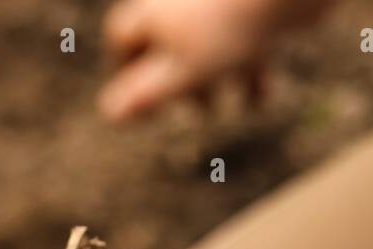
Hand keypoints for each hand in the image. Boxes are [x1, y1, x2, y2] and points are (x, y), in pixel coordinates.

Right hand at [98, 0, 333, 120]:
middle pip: (167, 43)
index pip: (121, 38)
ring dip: (219, 79)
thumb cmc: (232, 28)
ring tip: (237, 107)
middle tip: (198, 109)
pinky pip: (242, 36)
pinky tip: (263, 97)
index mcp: (154, 11)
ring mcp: (218, 1)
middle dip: (181, 81)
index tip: (142, 101)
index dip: (123, 71)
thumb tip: (109, 114)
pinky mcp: (252, 3)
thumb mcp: (183, 72)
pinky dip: (247, 66)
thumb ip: (146, 94)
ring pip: (209, 44)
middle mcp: (181, 1)